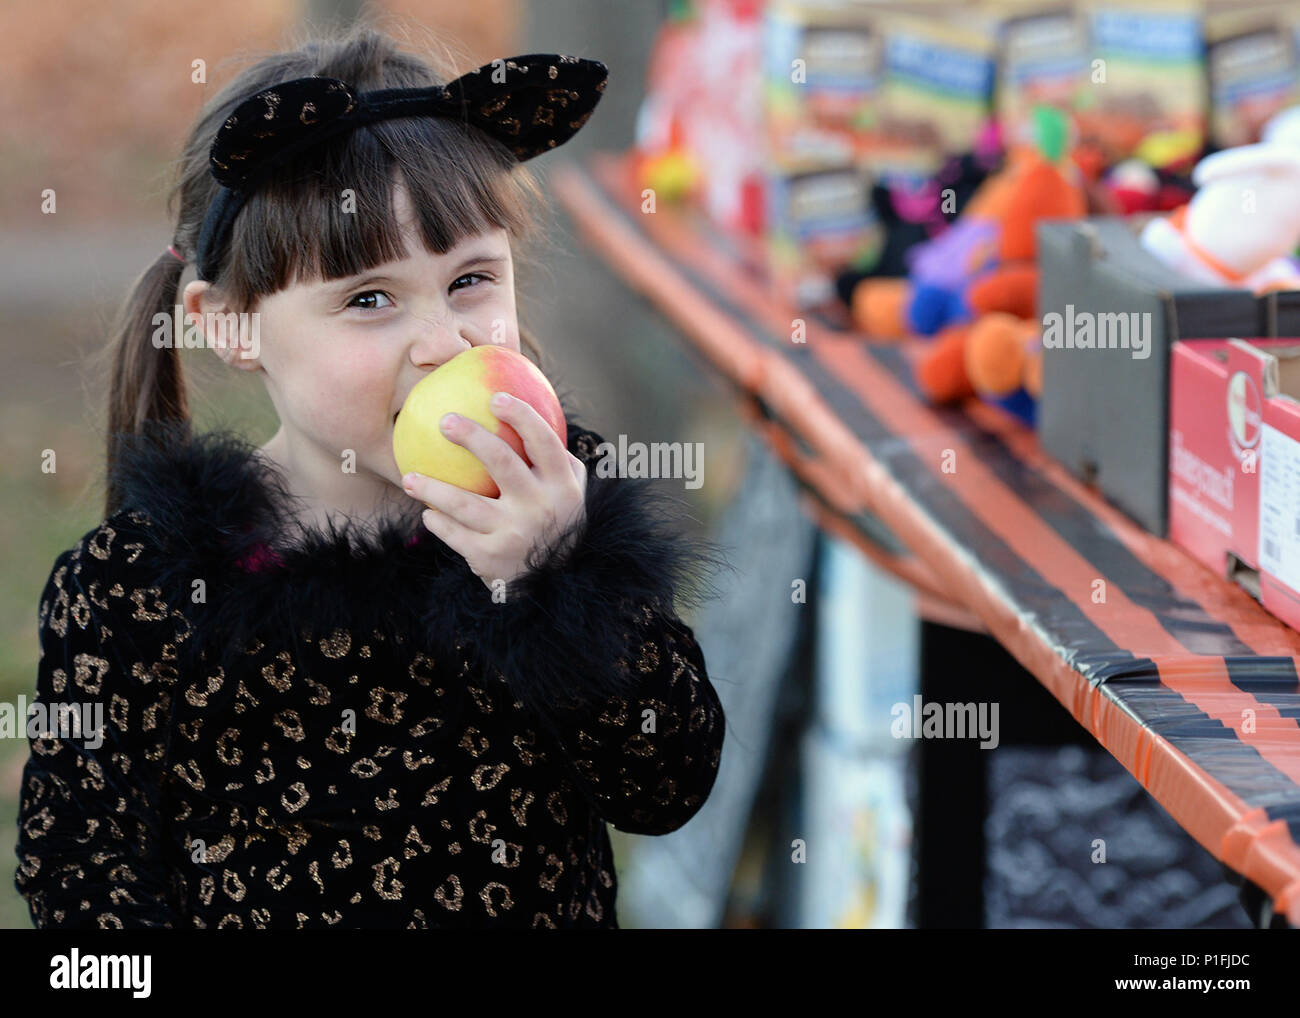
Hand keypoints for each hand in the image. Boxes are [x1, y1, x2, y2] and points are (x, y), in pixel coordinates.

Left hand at [402, 392, 587, 593]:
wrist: (556, 584)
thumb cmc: (558, 524)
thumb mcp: (570, 493)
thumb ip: (558, 460)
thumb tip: (531, 414)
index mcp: (561, 487)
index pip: (543, 442)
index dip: (522, 416)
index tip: (496, 398)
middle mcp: (540, 507)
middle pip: (502, 462)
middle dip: (471, 437)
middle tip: (445, 421)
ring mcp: (514, 534)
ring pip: (464, 504)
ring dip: (432, 488)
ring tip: (408, 478)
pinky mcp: (490, 558)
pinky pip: (454, 534)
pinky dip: (438, 522)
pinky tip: (427, 512)